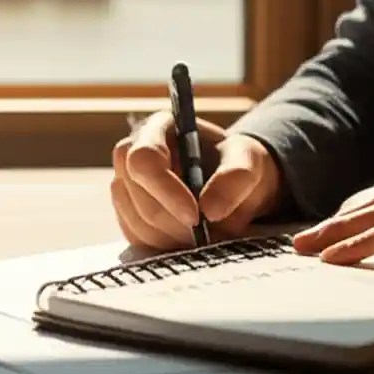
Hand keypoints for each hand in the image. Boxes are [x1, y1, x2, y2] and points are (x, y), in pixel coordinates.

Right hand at [110, 111, 283, 249]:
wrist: (233, 183)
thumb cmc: (237, 164)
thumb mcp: (248, 162)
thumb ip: (235, 178)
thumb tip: (210, 210)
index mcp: (159, 128)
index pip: (144, 159)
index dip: (165, 190)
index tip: (195, 216)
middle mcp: (132, 152)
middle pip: (136, 193)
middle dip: (173, 221)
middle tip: (206, 233)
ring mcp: (125, 183)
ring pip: (135, 220)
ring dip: (171, 237)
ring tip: (202, 235)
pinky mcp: (127, 212)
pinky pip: (136, 236)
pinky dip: (163, 245)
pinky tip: (187, 238)